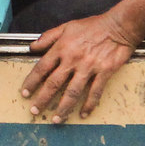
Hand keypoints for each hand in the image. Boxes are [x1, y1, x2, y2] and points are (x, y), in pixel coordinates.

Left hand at [20, 9, 139, 122]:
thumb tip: (32, 47)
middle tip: (35, 111)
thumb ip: (48, 37)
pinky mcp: (104, 72)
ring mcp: (89, 67)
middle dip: (43, 99)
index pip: (41, 68)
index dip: (31, 82)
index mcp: (61, 48)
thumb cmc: (92, 26)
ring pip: (73, 92)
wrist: (119, 26)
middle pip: (54, 83)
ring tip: (56, 120)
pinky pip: (95, 92)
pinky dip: (89, 105)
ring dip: (63, 108)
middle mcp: (72, 60)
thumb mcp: (66, 27)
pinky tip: (83, 114)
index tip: (25, 93)